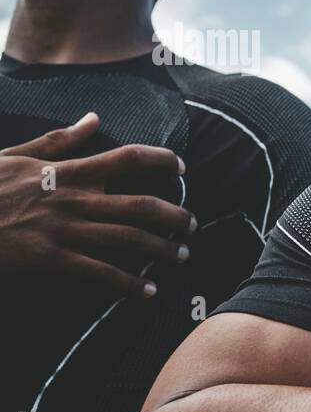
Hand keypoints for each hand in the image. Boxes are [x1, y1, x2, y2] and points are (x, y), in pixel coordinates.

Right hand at [0, 112, 195, 297]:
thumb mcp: (17, 155)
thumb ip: (61, 139)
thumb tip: (95, 118)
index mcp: (68, 172)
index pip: (127, 157)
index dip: (160, 159)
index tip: (182, 166)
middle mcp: (75, 199)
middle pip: (141, 205)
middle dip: (175, 217)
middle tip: (192, 226)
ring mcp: (65, 230)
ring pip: (129, 240)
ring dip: (162, 250)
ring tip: (181, 256)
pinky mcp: (53, 259)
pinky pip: (101, 273)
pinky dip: (129, 285)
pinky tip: (148, 292)